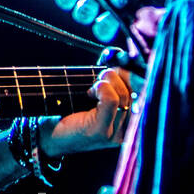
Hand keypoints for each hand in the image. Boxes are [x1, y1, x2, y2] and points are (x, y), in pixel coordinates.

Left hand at [39, 4, 165, 155]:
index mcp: (131, 123)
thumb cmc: (70, 110)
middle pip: (139, 92)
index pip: (149, 94)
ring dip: (106, 82)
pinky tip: (91, 93)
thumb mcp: (96, 94)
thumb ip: (113, 82)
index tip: (126, 65)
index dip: (140, 75)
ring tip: (92, 89)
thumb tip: (124, 60)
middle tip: (103, 78)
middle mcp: (128, 132)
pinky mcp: (101, 132)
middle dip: (121, 76)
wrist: (44, 133)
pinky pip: (112, 100)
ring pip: (124, 94)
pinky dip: (102, 88)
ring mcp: (115, 134)